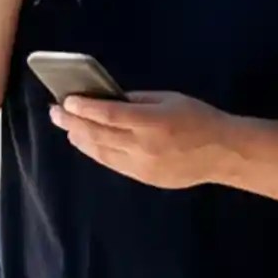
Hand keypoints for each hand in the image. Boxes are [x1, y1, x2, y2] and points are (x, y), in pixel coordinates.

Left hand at [50, 92, 232, 189]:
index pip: (108, 115)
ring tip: (67, 128)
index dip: (83, 108)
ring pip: (101, 153)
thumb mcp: (168, 99)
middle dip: (73, 123)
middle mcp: (143, 146)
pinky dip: (96, 152)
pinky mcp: (144, 178)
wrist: (223, 153)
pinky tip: (87, 143)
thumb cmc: (197, 118)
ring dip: (80, 139)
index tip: (65, 101)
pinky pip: (113, 164)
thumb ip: (137, 100)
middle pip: (98, 135)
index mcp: (151, 122)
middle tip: (55, 112)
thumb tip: (108, 100)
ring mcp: (142, 166)